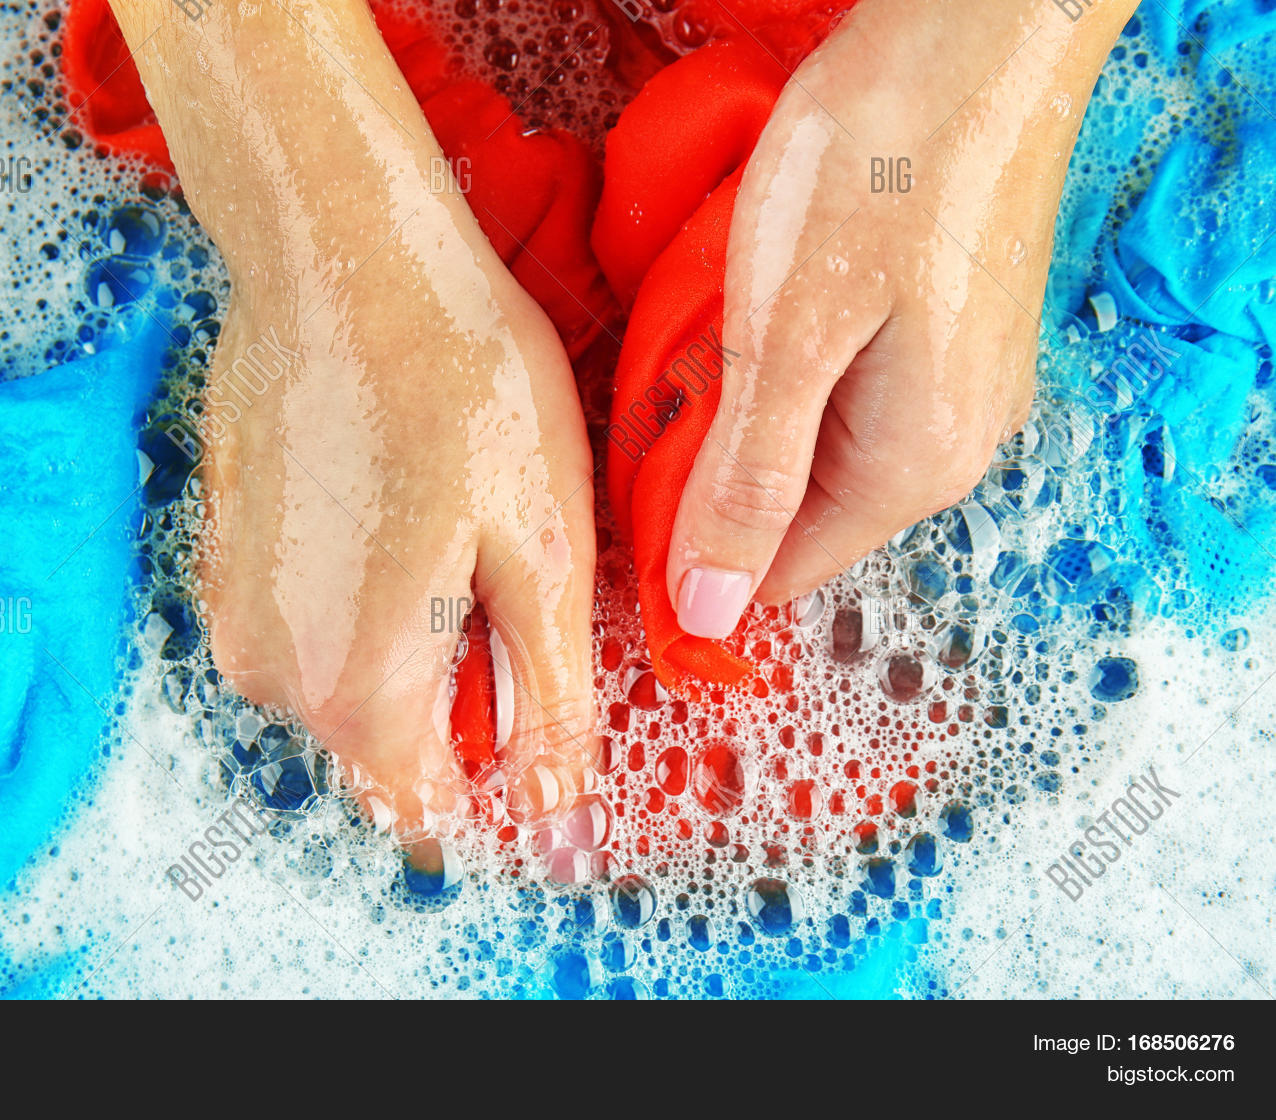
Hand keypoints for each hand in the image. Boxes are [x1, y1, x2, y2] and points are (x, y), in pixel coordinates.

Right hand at [114, 0, 597, 840]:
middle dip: (457, 694)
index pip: (429, 811)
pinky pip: (305, 614)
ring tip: (450, 526)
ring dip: (409, 637)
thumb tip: (557, 815)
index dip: (498, 770)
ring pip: (346, 678)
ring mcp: (234, 609)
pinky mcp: (223, 551)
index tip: (528, 694)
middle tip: (503, 577)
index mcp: (358, 691)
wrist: (343, 255)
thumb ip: (549, 703)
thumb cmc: (459, 386)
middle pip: (387, 745)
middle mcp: (273, 671)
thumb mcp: (544, 553)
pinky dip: (358, 589)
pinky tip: (396, 502)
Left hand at [667, 0, 1137, 637]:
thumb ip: (747, 480)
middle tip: (673, 373)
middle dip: (715, 464)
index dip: (692, 546)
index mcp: (913, 466)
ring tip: (721, 320)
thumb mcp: (787, 334)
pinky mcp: (941, 335)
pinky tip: (770, 295)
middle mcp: (947, 446)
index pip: (777, 573)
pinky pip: (840, 390)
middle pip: (794, 514)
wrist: (982, 24)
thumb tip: (709, 606)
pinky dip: (787, 361)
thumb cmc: (884, 158)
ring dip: (747, 405)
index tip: (631, 481)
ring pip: (811, 447)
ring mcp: (952, 389)